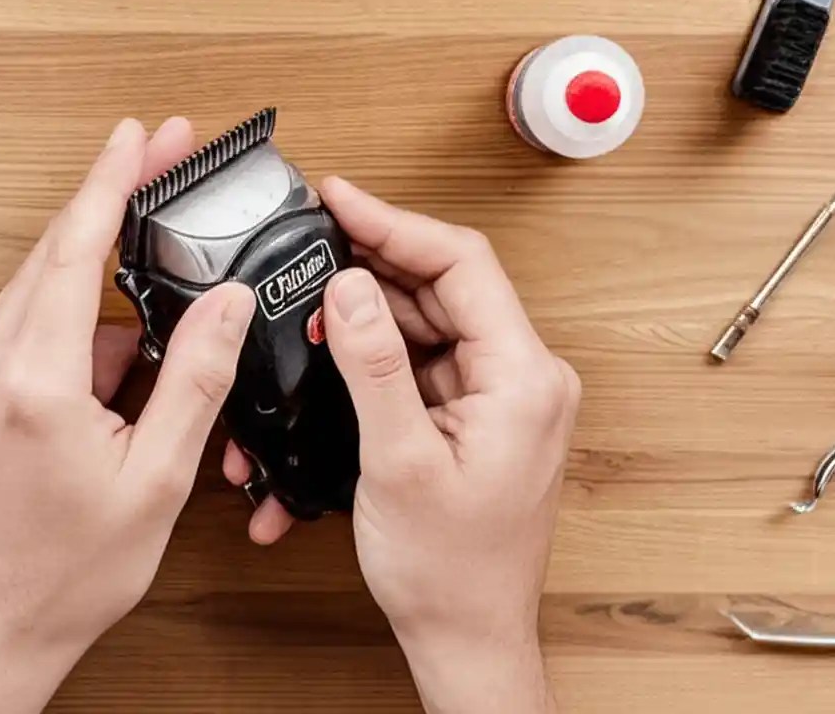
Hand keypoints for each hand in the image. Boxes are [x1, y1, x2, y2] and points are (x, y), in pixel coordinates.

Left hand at [0, 117, 256, 713]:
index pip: (76, 249)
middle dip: (113, 209)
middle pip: (56, 255)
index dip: (111, 182)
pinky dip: (79, 333)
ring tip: (152, 357)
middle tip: (163, 173)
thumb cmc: (70, 570)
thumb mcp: (158, 478)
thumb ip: (196, 379)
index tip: (137, 138)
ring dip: (102, 291)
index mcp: (35, 381)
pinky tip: (116, 381)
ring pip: (44, 295)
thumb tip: (225, 305)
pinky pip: (29, 331)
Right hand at [223, 178, 578, 712]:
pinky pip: (427, 362)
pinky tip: (337, 357)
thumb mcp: (398, 460)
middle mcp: (525, 378)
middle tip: (310, 249)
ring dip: (370, 315)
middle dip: (373, 266)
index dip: (395, 222)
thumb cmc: (449, 570)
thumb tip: (350, 286)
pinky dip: (380, 356)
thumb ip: (374, 365)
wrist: (466, 634)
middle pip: (445, 287)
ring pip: (431, 323)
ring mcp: (503, 397)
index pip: (462, 265)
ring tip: (309, 314)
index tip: (341, 199)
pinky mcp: (479, 416)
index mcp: (524, 379)